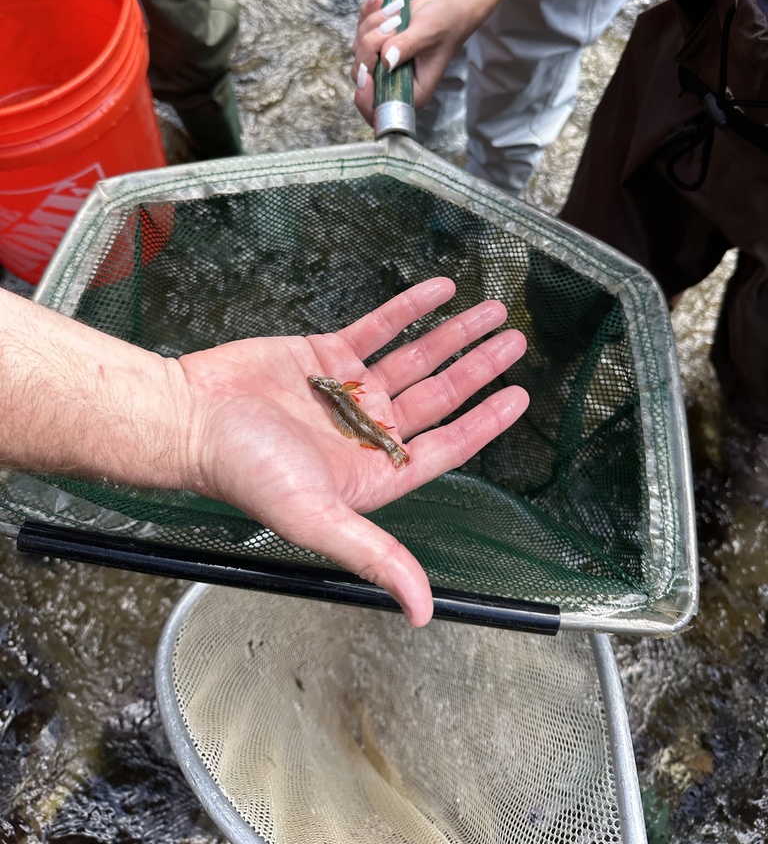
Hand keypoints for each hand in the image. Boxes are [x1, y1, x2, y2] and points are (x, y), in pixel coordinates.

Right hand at [179, 278, 527, 625]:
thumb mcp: (317, 518)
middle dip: (478, 367)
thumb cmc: (245, 473)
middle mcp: (367, 430)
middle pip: (439, 394)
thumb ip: (376, 555)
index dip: (485, 422)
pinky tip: (439, 290)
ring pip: (415, 356)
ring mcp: (348, 388)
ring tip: (492, 311)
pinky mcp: (324, 354)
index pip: (446, 444)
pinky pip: (377, 327)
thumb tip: (424, 612)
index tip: (519, 396)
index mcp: (373, 471)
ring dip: (453, 334)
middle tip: (515, 340)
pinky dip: (408, 309)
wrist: (191, 419)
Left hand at [351, 0, 470, 125]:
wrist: (445, 9)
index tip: (366, 73)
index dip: (366, 97)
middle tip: (392, 24)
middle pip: (362, 75)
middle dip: (370, 46)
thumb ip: (407, 47)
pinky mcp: (374, 46)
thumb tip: (386, 59)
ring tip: (395, 10)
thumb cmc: (445, 26)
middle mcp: (392, 82)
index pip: (379, 109)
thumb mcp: (429, 34)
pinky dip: (367, 13)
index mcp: (410, 92)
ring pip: (358, 51)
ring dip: (371, 25)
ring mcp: (380, 64)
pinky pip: (359, 31)